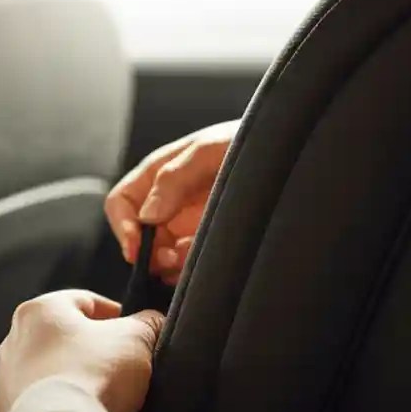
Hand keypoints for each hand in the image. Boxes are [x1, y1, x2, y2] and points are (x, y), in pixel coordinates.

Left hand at [0, 290, 164, 411]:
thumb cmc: (95, 374)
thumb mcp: (136, 338)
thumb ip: (147, 323)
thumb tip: (153, 322)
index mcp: (39, 310)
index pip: (85, 301)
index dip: (117, 315)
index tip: (136, 333)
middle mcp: (13, 339)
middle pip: (65, 337)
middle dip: (94, 349)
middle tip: (122, 365)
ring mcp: (5, 379)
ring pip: (51, 370)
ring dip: (75, 378)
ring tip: (104, 396)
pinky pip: (41, 402)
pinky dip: (60, 405)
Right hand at [104, 119, 239, 284]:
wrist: (288, 156)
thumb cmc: (248, 140)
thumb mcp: (209, 150)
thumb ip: (175, 177)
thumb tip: (146, 215)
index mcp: (159, 175)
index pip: (122, 203)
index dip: (123, 226)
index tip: (137, 248)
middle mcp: (168, 202)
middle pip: (138, 237)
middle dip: (148, 253)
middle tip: (169, 259)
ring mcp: (188, 225)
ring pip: (161, 256)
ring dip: (168, 266)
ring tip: (187, 260)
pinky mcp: (208, 242)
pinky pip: (187, 265)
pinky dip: (189, 271)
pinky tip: (205, 263)